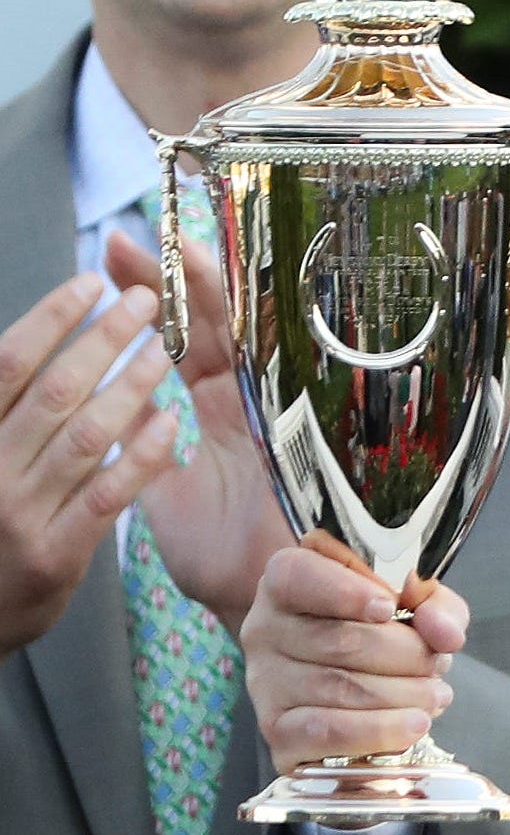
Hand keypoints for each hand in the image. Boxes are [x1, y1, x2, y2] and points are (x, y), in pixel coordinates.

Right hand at [0, 269, 185, 658]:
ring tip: (163, 349)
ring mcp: (21, 511)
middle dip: (101, 339)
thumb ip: (6, 414)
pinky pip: (104, 495)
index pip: (8, 362)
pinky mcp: (55, 552)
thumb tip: (35, 347)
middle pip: (52, 388)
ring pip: (83, 435)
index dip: (51, 317)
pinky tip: (168, 426)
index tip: (90, 282)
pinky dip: (138, 457)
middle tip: (145, 301)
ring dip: (128, 386)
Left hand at [106, 226, 287, 633]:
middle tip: (137, 236)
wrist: (272, 611)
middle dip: (176, 276)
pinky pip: (291, 367)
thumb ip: (142, 450)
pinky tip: (248, 288)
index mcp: (221, 417)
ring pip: (250, 334)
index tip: (115, 258)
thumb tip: (113, 408)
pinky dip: (269, 328)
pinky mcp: (311, 430)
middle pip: (215, 323)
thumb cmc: (224, 565)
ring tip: (175, 243)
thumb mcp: (165, 497)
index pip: (182, 342)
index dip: (150, 299)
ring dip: (213, 288)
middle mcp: (252, 405)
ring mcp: (283, 412)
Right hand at [244, 534, 466, 773]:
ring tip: (435, 695)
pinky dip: (378, 731)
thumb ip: (435, 605)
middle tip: (437, 665)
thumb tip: (443, 634)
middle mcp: (265, 628)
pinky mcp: (278, 731)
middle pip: (339, 642)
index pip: (299, 576)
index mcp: (287, 578)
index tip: (388, 607)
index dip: (346, 592)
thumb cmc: (378, 629)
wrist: (346, 679)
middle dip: (406, 656)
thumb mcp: (412, 601)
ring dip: (403, 695)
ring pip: (339, 690)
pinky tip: (413, 725)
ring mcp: (266, 683)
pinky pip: (326, 733)